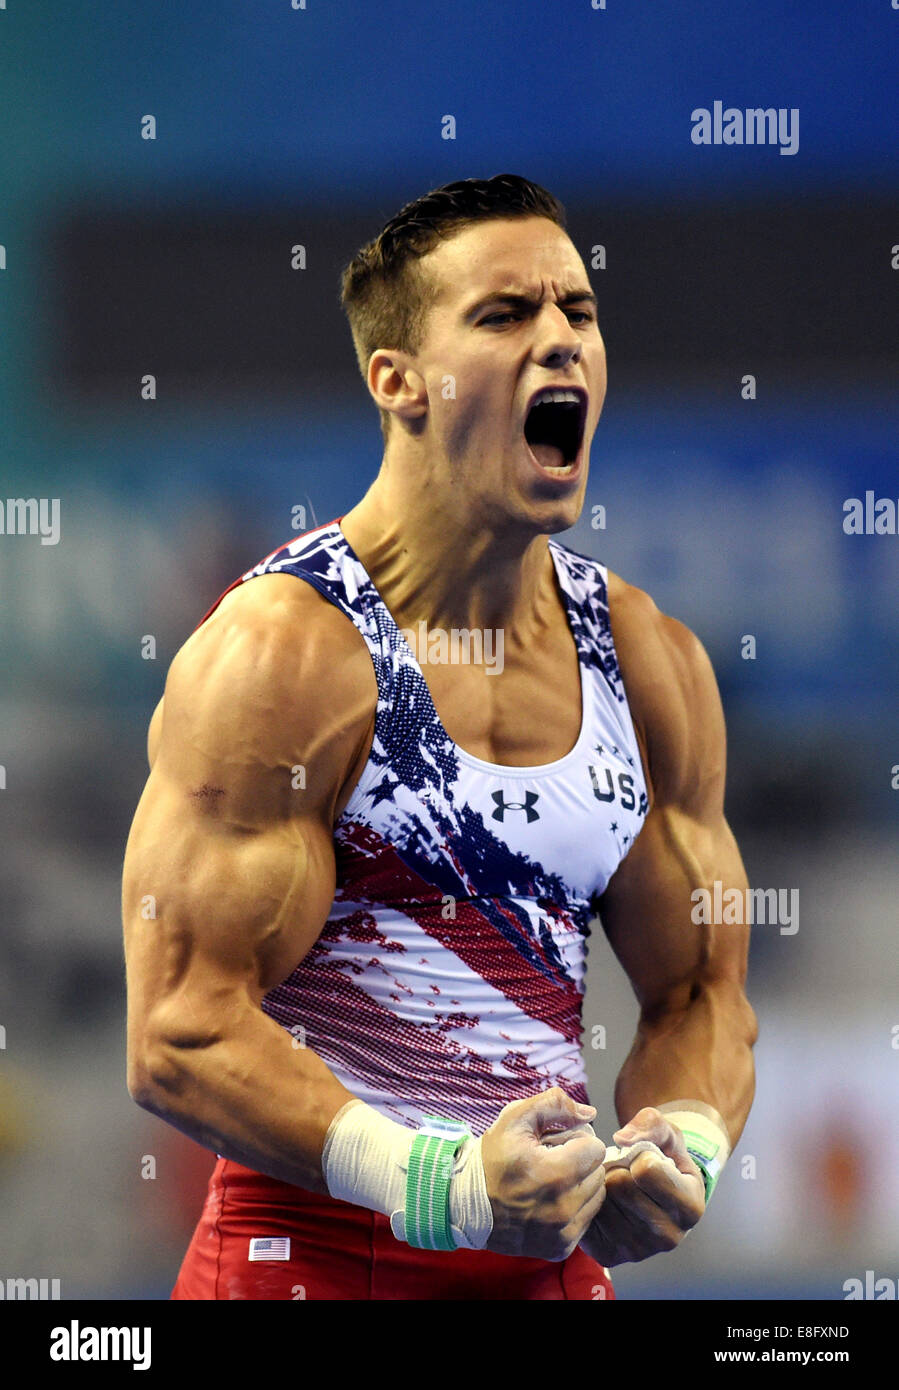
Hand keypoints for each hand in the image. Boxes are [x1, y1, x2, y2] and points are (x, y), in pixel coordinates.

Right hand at [481, 1087, 607, 1261]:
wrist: (466, 1204)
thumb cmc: (492, 1158)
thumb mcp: (515, 1118)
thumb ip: (554, 1104)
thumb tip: (590, 1113)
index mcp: (554, 1173)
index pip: (596, 1148)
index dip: (577, 1141)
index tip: (558, 1145)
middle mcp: (562, 1207)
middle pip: (598, 1173)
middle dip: (580, 1163)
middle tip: (555, 1162)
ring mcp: (562, 1231)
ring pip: (596, 1197)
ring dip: (581, 1186)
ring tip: (554, 1181)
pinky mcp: (560, 1248)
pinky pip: (586, 1220)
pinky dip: (575, 1209)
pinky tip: (552, 1202)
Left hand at [579, 1106, 705, 1266]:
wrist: (654, 1189)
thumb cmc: (663, 1156)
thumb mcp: (667, 1131)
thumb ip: (650, 1123)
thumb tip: (621, 1138)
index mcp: (690, 1208)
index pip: (646, 1170)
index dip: (639, 1154)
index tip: (645, 1158)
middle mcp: (669, 1237)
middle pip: (619, 1186)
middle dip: (617, 1167)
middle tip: (624, 1168)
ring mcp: (638, 1251)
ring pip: (600, 1200)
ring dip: (602, 1183)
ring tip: (615, 1183)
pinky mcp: (609, 1255)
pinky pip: (585, 1217)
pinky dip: (590, 1201)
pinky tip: (604, 1199)